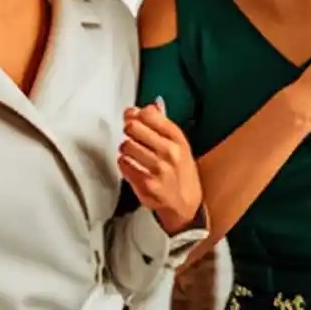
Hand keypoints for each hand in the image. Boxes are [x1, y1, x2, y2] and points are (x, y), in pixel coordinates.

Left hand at [118, 99, 202, 234]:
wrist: (186, 204)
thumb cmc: (181, 172)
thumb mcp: (179, 145)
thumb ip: (162, 124)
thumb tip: (147, 105)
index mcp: (178, 139)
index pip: (150, 115)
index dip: (136, 113)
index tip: (132, 115)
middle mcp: (169, 152)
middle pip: (134, 127)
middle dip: (129, 129)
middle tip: (130, 133)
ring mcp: (157, 169)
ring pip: (126, 145)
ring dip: (125, 147)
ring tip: (131, 151)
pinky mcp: (146, 184)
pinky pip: (123, 164)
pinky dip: (124, 162)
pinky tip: (131, 164)